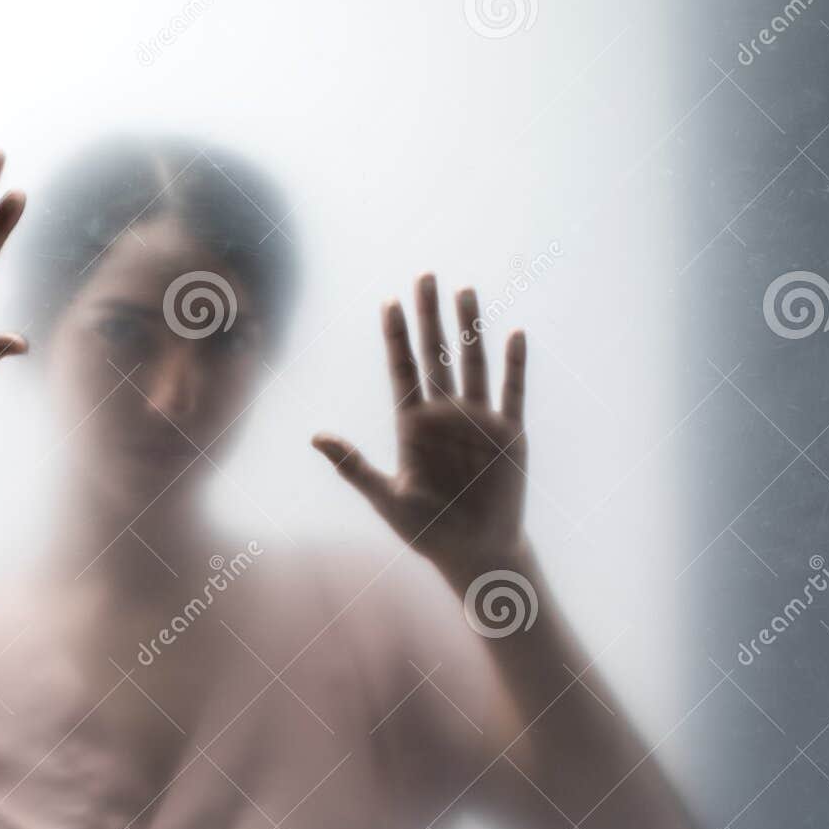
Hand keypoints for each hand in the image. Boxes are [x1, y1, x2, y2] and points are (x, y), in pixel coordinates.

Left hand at [312, 273, 528, 585]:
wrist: (474, 552)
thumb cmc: (426, 530)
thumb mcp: (385, 498)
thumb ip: (353, 466)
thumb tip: (314, 437)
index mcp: (412, 425)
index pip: (402, 370)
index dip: (395, 337)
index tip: (389, 302)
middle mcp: (445, 415)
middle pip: (436, 354)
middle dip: (429, 316)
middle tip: (425, 276)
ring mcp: (478, 421)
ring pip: (473, 363)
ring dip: (470, 328)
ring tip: (465, 291)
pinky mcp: (510, 435)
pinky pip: (512, 393)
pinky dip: (514, 366)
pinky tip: (514, 335)